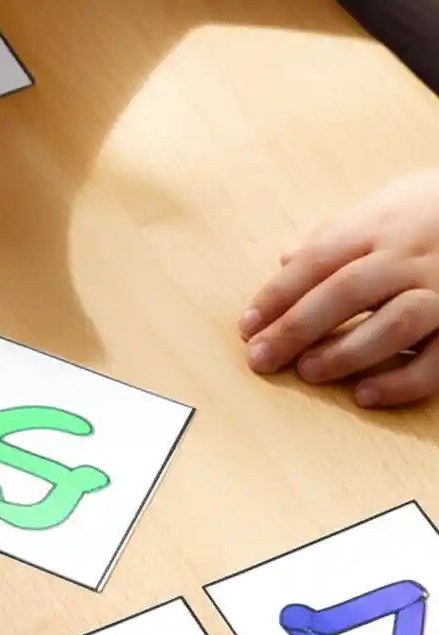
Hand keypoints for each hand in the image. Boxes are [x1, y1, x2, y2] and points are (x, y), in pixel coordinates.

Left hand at [240, 169, 438, 406]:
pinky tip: (366, 395)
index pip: (317, 261)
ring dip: (346, 352)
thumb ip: (335, 236)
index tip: (247, 326)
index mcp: (380, 227)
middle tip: (261, 358)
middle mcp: (411, 256)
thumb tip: (285, 260)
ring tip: (308, 373)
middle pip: (346, 292)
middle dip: (297, 329)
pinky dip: (402, 381)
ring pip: (394, 323)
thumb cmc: (431, 209)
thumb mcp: (383, 206)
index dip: (277, 296)